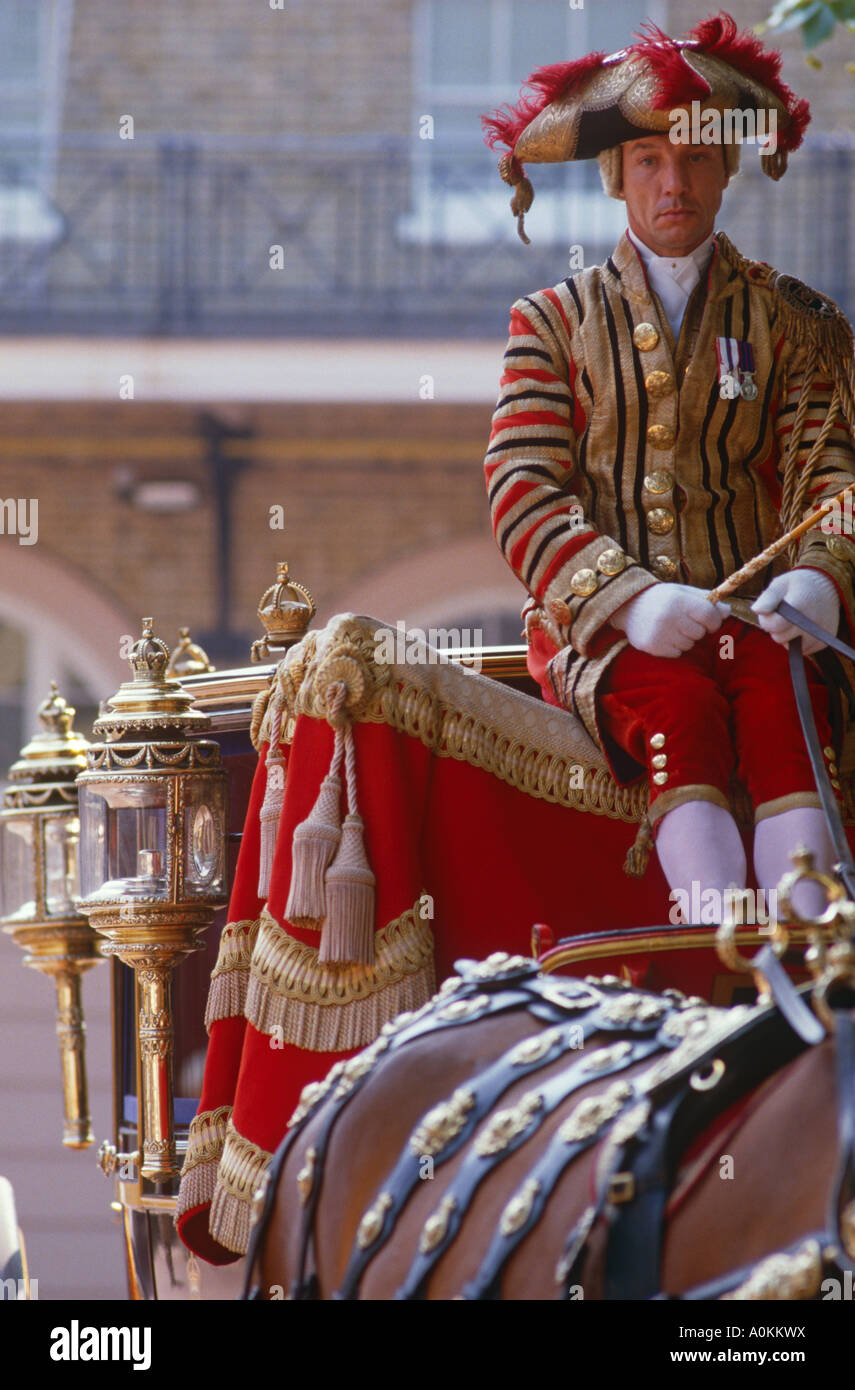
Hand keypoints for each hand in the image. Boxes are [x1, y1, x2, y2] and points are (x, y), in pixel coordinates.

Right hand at [611, 584, 726, 657]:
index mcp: (679, 600)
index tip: (709, 622)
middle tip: (682, 622)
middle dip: (696, 629)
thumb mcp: (683, 593)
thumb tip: (727, 611)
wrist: (628, 605)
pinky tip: (663, 636)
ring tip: (671, 628)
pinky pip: (676, 654)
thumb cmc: (662, 598)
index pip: (709, 615)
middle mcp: (669, 616)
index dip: (714, 621)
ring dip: (684, 639)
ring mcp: (659, 633)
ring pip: (689, 645)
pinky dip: (673, 648)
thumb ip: (706, 600)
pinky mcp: (652, 646)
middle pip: (700, 633)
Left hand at [751, 569, 839, 653]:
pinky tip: (803, 627)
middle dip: (777, 628)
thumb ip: (768, 597)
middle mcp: (812, 621)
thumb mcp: (782, 583)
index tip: (772, 611)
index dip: (767, 620)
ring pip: (790, 646)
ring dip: (788, 636)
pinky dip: (799, 642)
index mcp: (801, 604)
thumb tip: (757, 610)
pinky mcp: (823, 643)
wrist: (828, 587)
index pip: (774, 625)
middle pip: (779, 638)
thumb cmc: (798, 585)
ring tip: (794, 620)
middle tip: (784, 614)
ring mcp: (819, 634)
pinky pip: (801, 650)